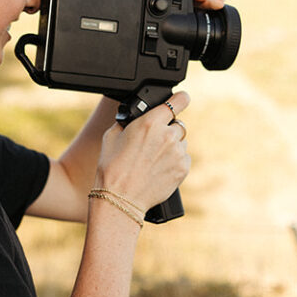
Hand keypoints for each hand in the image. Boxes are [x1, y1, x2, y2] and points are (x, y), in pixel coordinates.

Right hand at [95, 91, 190, 212]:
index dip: (180, 99)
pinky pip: (184, 158)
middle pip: (178, 124)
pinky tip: (159, 168)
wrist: (120, 198)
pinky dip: (175, 160)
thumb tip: (134, 118)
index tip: (181, 99)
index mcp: (150, 122)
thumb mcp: (112, 136)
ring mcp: (178, 153)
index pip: (178, 101)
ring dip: (172, 146)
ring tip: (154, 159)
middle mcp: (168, 135)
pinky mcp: (183, 169)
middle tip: (154, 142)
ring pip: (181, 142)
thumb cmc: (112, 167)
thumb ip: (129, 122)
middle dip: (168, 130)